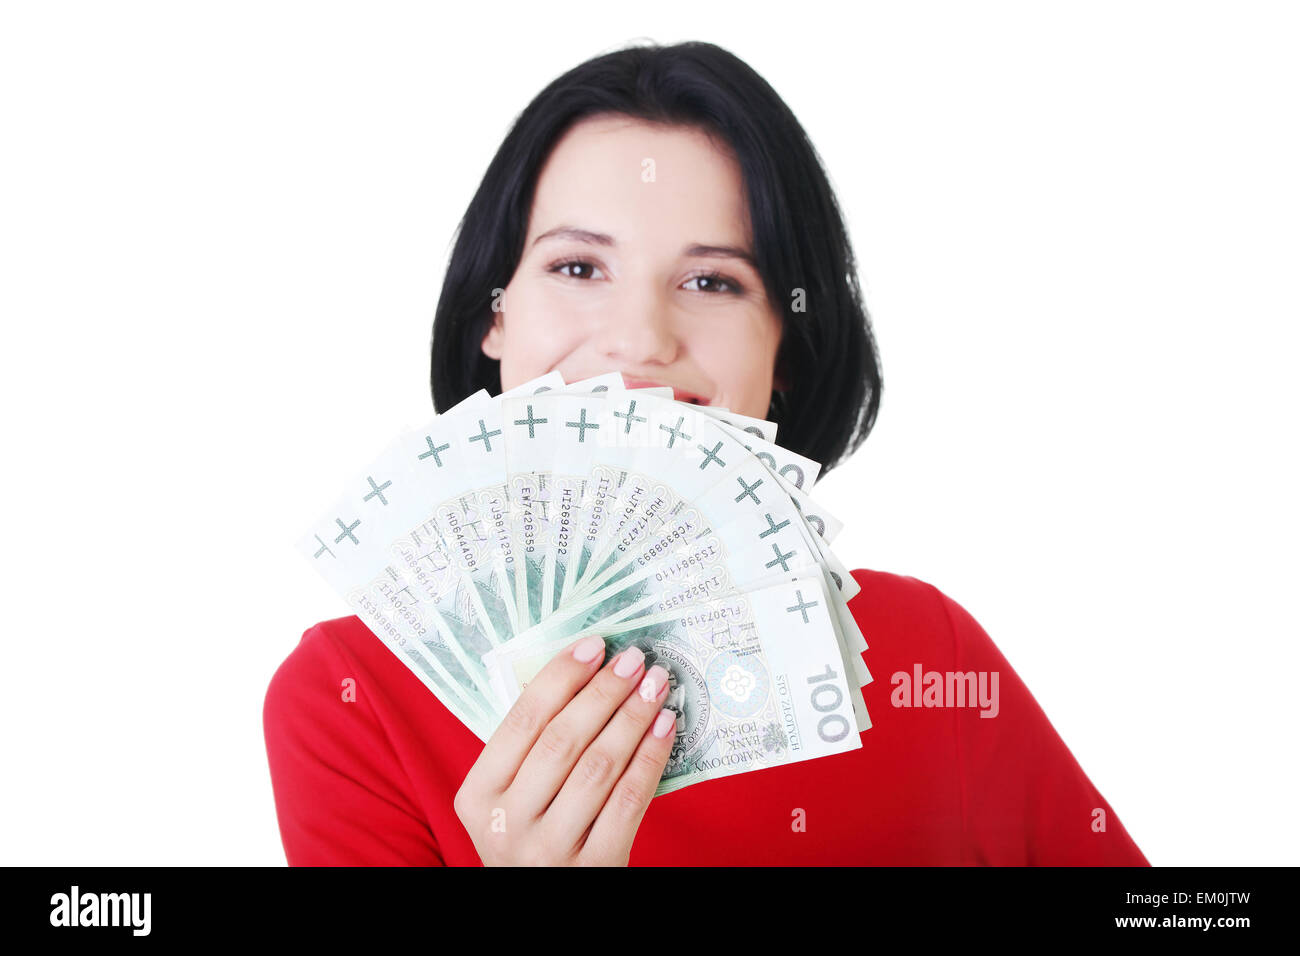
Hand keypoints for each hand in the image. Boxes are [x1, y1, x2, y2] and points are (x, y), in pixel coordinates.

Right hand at [454, 635, 676, 865]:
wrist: (544, 902)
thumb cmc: (533, 834)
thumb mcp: (511, 797)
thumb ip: (532, 748)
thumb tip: (588, 672)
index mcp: (478, 796)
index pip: (521, 721)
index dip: (560, 677)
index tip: (593, 645)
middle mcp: (507, 823)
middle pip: (562, 740)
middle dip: (603, 692)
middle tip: (633, 660)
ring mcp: (550, 849)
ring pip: (598, 767)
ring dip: (632, 717)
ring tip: (655, 685)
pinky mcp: (596, 866)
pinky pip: (628, 800)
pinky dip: (650, 757)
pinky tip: (665, 726)